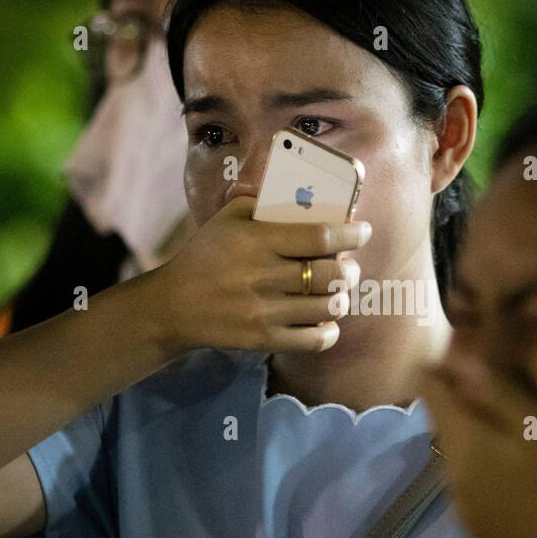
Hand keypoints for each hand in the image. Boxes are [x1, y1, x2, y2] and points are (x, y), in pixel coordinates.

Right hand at [149, 196, 368, 354]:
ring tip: (337, 292)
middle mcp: (263, 276)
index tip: (362, 231)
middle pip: (331, 274)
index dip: (350, 234)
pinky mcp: (264, 339)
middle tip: (347, 266)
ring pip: (328, 307)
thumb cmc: (206, 255)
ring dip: (341, 298)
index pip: (320, 236)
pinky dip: (329, 331)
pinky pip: (314, 340)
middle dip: (349, 270)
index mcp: (258, 240)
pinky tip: (324, 320)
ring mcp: (265, 311)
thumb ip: (264, 203)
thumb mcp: (228, 218)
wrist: (173, 305)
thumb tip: (308, 197)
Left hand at [420, 353, 536, 537]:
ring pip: (458, 455)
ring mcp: (459, 506)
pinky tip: (526, 484)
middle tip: (517, 404)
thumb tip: (461, 360)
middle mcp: (449, 473)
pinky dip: (488, 475)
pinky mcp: (475, 530)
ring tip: (525, 446)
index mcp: (464, 441)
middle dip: (468, 405)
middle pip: (444, 422)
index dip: (447, 367)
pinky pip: (471, 487)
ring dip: (480, 441)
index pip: (428, 387)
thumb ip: (500, 391)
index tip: (476, 364)